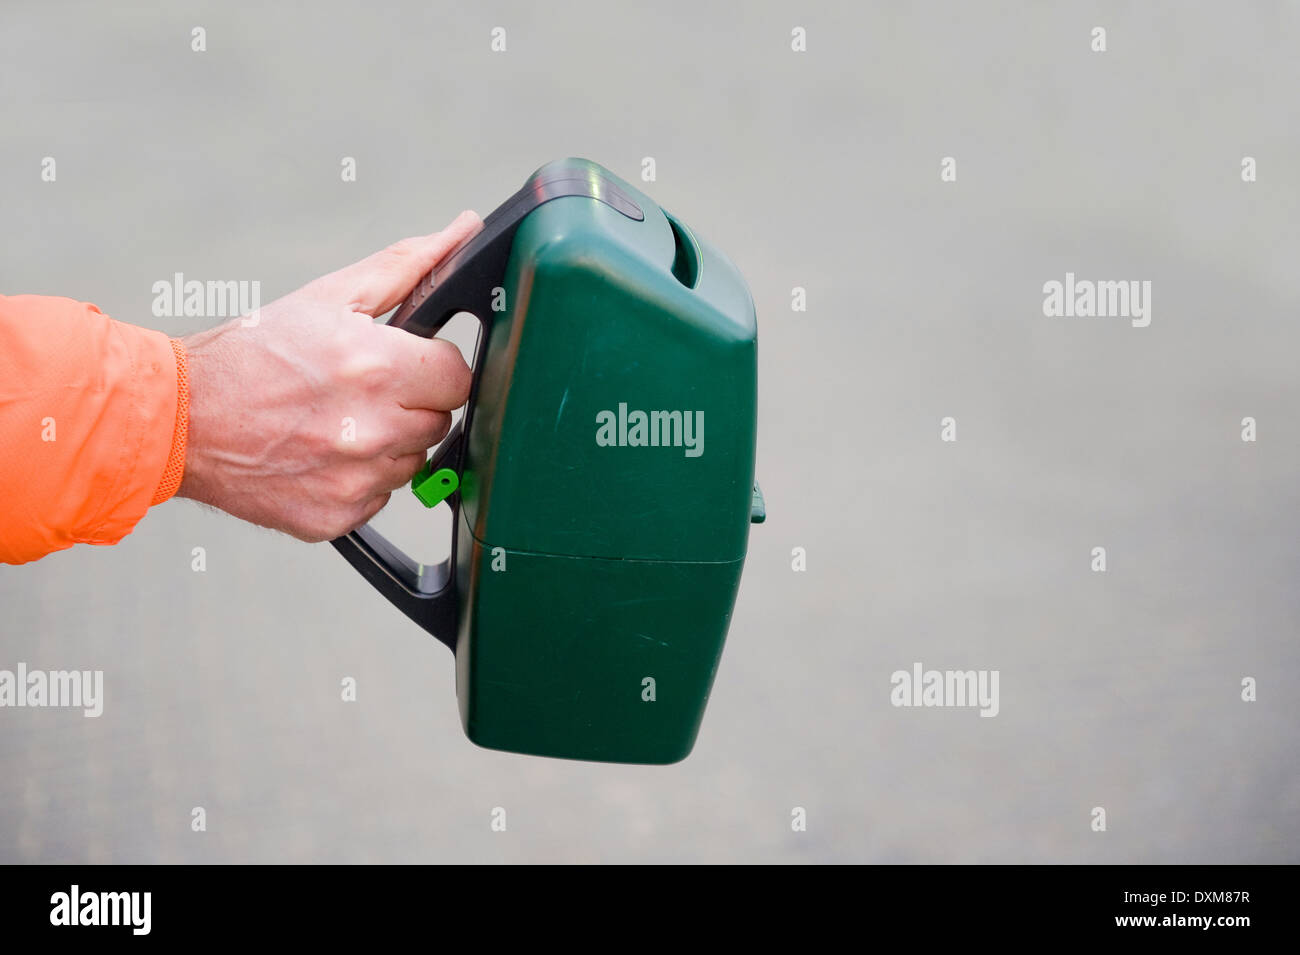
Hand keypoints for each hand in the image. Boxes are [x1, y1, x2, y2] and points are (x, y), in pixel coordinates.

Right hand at [177, 211, 482, 541]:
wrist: (181, 418)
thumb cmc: (249, 356)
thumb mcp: (330, 296)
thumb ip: (407, 266)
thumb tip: (459, 233)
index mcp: (378, 369)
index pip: (459, 378)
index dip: (432, 367)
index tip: (405, 364)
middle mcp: (373, 430)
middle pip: (439, 421)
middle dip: (410, 403)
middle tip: (359, 390)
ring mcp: (355, 479)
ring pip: (412, 462)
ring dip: (387, 443)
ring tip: (335, 419)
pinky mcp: (337, 515)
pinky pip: (379, 497)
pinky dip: (358, 479)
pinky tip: (321, 452)